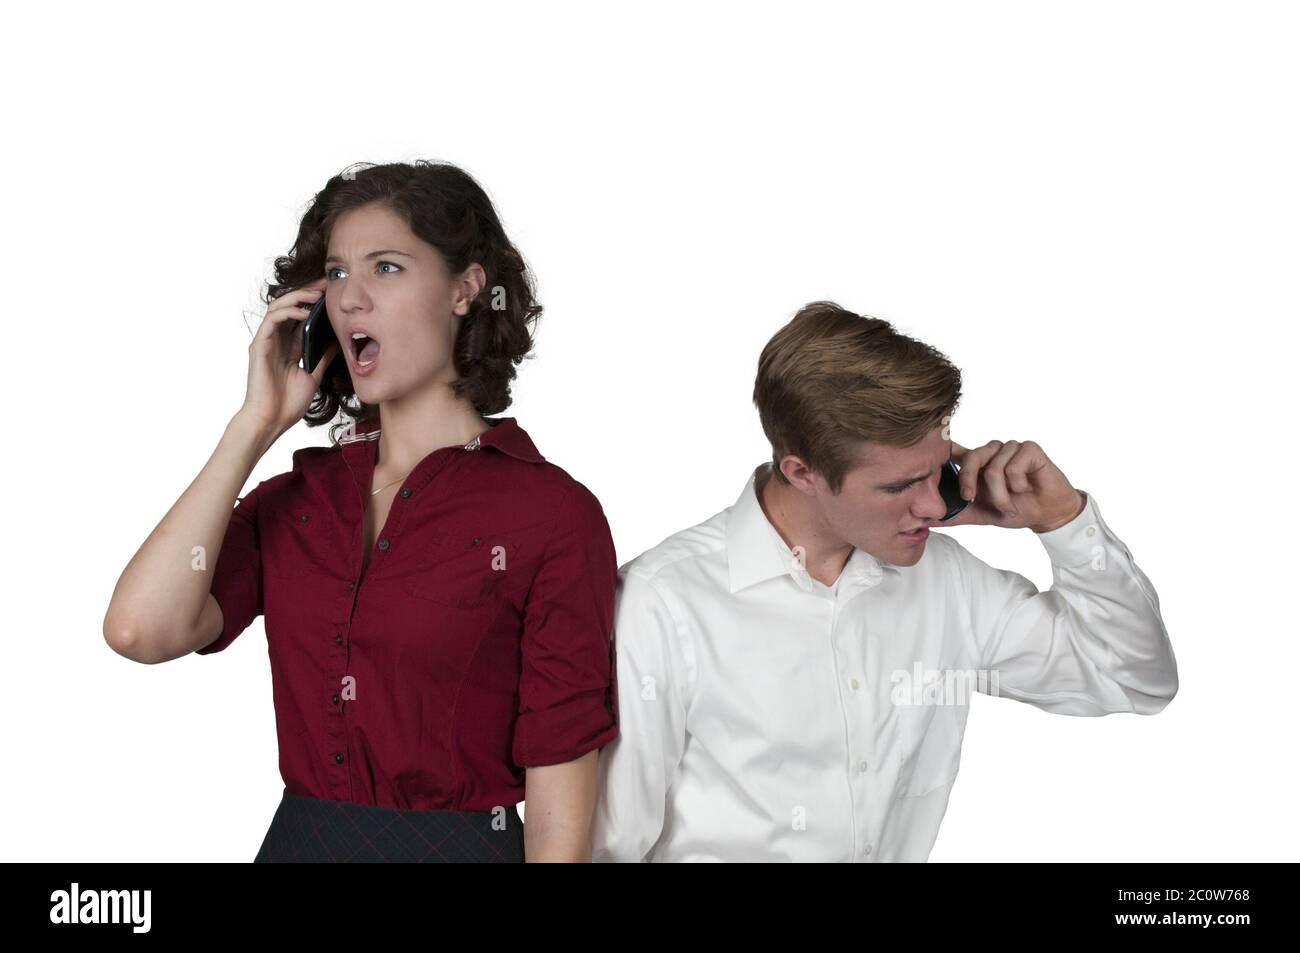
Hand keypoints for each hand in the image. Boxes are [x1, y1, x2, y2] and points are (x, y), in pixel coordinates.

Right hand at [237, 277, 339, 438]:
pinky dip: (287, 312)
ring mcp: (267, 342)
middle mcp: (277, 340)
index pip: (301, 315)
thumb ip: (323, 358)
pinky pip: (272, 320)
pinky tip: (304, 312)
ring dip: (298, 297)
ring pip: (278, 307)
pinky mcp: (259, 346)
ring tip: (316, 295)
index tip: (332, 290)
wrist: (272, 421)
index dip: (314, 301)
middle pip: (289, 305)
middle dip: (307, 291)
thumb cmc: (289, 403)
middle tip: (326, 283)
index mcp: (289, 346)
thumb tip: (338, 343)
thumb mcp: (313, 375)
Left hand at [946, 439, 1084, 532]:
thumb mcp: (980, 514)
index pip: (957, 452)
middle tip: (969, 498)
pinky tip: (1026, 489)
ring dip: (1001, 494)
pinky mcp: (1030, 448)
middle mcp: (994, 451)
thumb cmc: (1016, 509)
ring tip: (1010, 503)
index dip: (944, 455)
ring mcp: (1012, 448)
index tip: (933, 465)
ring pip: (994, 468)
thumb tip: (927, 520)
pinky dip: (1017, 485)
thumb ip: (955, 514)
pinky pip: (1014, 466)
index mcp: (979, 462)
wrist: (1047, 515)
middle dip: (967, 480)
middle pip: (972, 457)